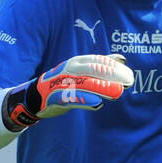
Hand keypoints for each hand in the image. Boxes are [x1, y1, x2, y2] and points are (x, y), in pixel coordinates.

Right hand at [2, 54, 134, 129]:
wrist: (32, 98)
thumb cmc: (61, 84)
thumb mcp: (80, 71)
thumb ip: (100, 65)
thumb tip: (122, 59)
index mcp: (75, 62)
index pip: (98, 61)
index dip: (114, 67)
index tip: (129, 73)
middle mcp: (69, 69)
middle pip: (93, 69)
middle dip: (112, 74)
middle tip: (129, 81)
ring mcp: (61, 82)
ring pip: (84, 82)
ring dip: (102, 87)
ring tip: (118, 92)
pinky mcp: (55, 97)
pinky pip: (71, 97)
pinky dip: (85, 99)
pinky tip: (98, 103)